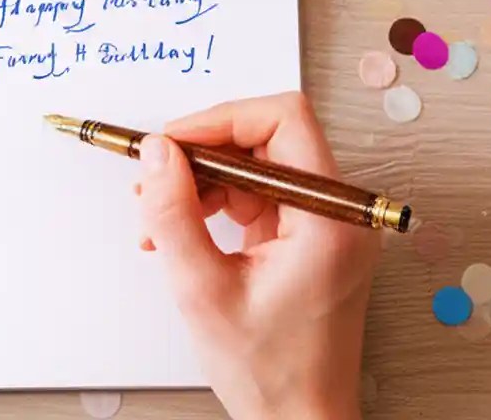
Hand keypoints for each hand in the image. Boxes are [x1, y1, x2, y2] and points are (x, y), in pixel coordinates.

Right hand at [135, 92, 377, 419]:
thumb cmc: (270, 371)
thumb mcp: (202, 290)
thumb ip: (174, 213)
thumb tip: (156, 153)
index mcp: (330, 219)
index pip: (285, 120)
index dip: (221, 119)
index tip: (173, 142)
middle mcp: (336, 212)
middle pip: (266, 138)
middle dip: (201, 153)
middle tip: (155, 178)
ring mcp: (322, 224)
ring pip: (254, 165)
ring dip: (199, 181)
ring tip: (157, 217)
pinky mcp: (304, 238)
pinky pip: (254, 196)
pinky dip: (211, 204)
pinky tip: (178, 231)